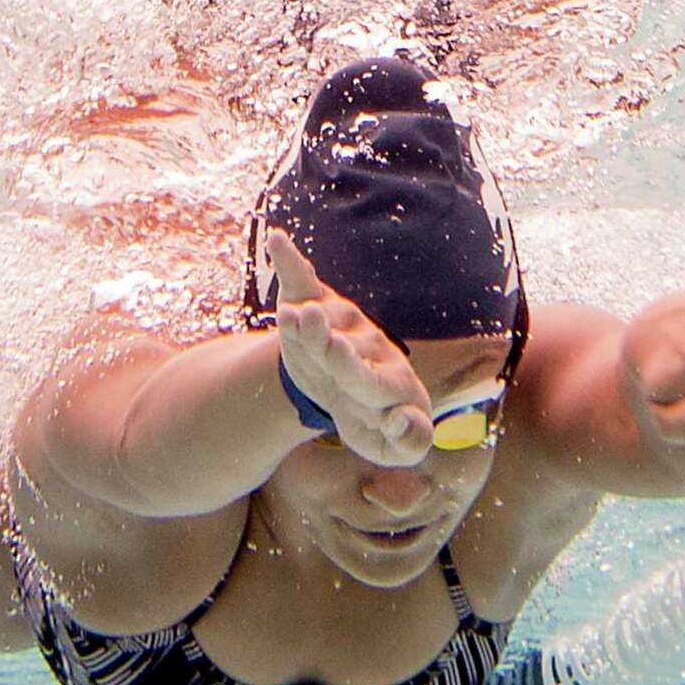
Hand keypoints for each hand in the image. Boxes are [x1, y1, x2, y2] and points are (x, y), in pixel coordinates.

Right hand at [267, 229, 434, 464]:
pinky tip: (277, 239)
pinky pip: (302, 281)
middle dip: (334, 350)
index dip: (367, 388)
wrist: (352, 392)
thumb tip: (400, 418)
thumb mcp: (395, 444)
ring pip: (322, 321)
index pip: (374, 385)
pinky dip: (289, 262)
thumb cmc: (377, 420)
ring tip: (293, 314)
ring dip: (306, 321)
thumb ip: (407, 441)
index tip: (366, 390)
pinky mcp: (316, 305)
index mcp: (389, 382)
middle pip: (346, 353)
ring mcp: (342, 324)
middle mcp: (367, 347)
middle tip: (321, 338)